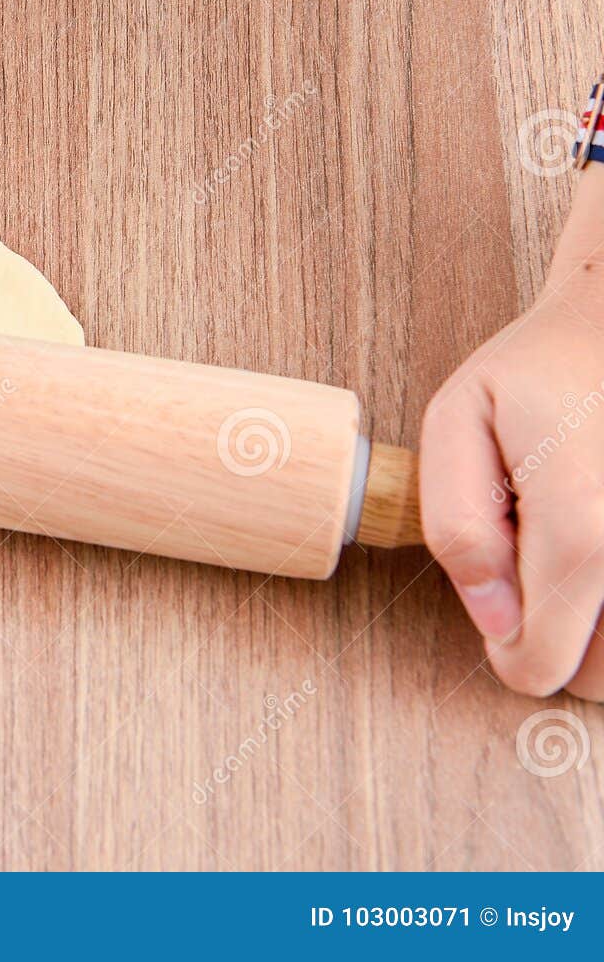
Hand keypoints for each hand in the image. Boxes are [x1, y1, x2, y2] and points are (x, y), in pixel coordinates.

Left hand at [421, 169, 603, 699]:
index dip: (513, 656)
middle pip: (601, 677)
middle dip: (565, 643)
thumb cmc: (542, 369)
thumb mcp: (459, 419)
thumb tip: (491, 618)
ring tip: (583, 556)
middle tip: (548, 568)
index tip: (503, 630)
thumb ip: (457, 523)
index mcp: (583, 520)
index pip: (545, 652)